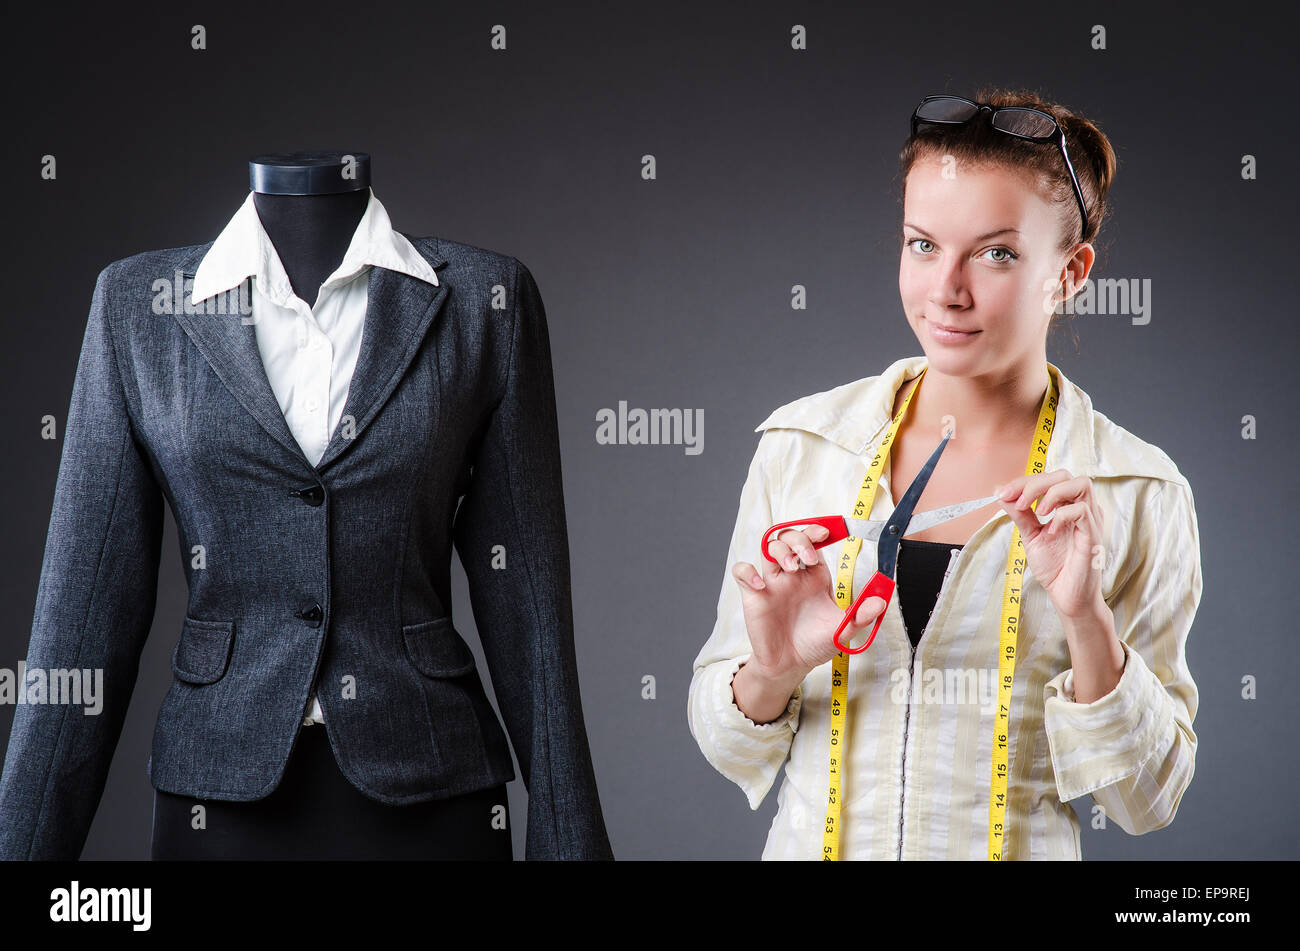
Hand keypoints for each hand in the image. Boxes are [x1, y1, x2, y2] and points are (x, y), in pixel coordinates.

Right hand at [731, 524, 886, 679]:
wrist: (791, 664)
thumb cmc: (815, 643)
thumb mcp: (841, 630)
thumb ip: (860, 616)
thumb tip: (881, 602)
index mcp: (815, 576)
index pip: (814, 542)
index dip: (817, 532)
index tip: (826, 533)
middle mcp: (793, 574)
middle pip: (789, 537)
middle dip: (799, 538)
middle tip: (808, 556)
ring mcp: (772, 582)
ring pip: (768, 548)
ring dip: (779, 550)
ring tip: (791, 567)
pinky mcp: (754, 595)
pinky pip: (742, 572)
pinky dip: (747, 572)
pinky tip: (760, 585)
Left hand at [994, 470, 1106, 619]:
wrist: (1066, 596)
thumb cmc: (1054, 567)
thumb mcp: (1030, 535)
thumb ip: (1020, 514)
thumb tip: (1001, 493)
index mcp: (1068, 506)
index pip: (1049, 479)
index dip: (1024, 482)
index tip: (1002, 493)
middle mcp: (1082, 508)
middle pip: (1065, 475)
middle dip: (1036, 483)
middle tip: (1017, 502)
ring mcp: (1090, 521)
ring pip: (1081, 484)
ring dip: (1052, 493)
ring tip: (1036, 512)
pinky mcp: (1093, 535)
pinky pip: (1082, 511)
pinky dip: (1061, 516)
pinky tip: (1050, 532)